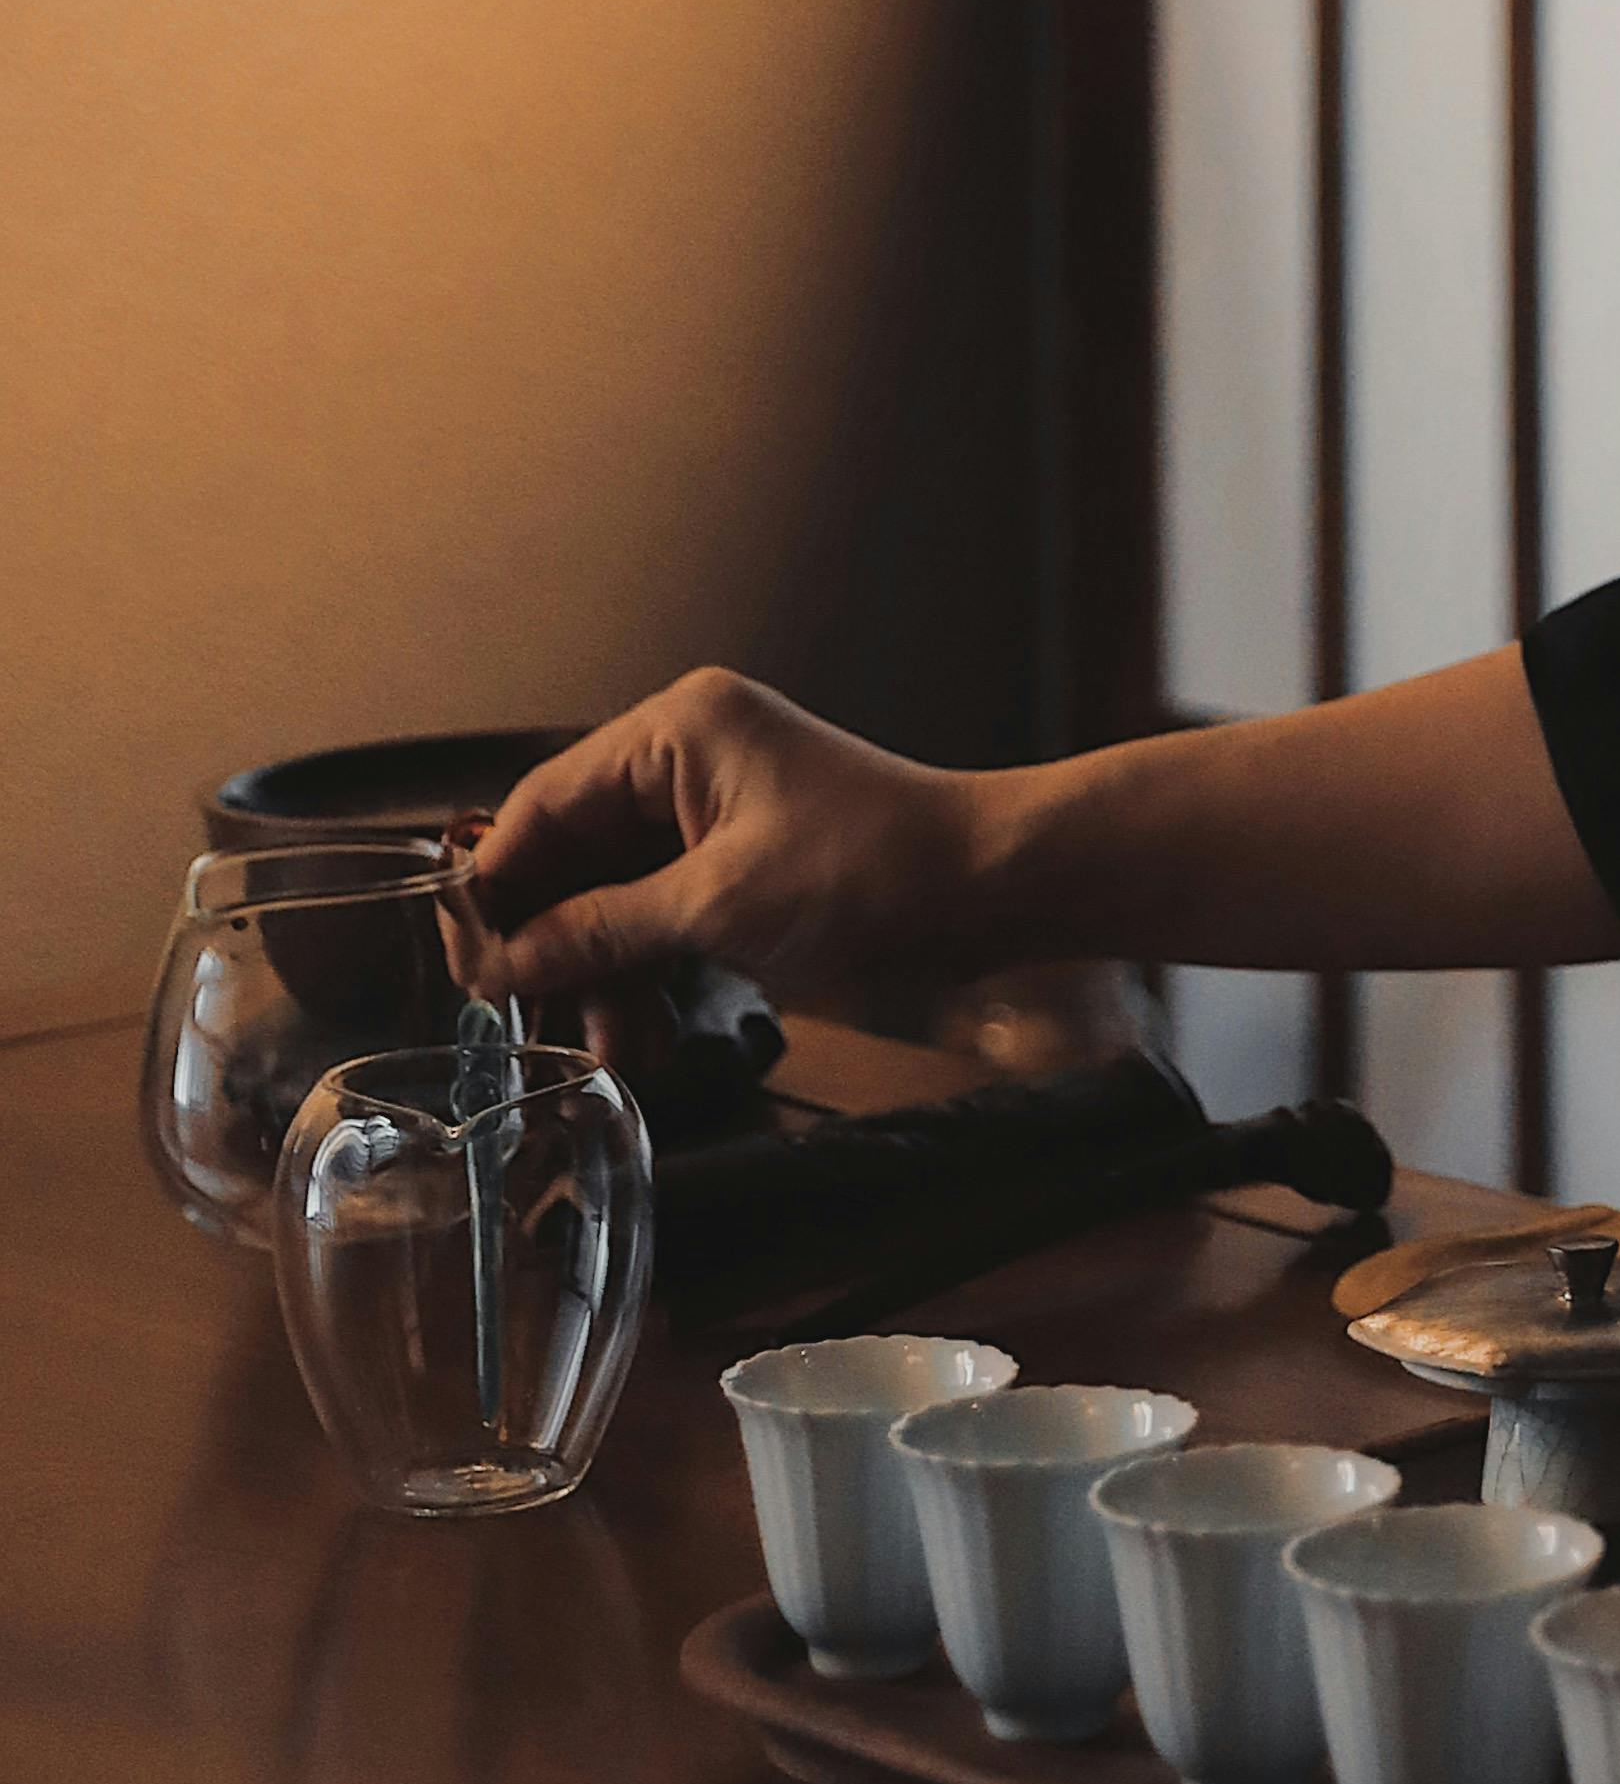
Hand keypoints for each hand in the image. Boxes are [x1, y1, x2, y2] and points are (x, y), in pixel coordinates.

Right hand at [462, 672, 996, 1018]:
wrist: (993, 889)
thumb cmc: (875, 873)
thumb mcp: (720, 907)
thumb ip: (602, 930)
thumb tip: (506, 959)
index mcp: (677, 731)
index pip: (544, 803)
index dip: (496, 886)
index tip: (463, 964)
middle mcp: (688, 758)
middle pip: (574, 853)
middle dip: (551, 943)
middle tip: (518, 1022)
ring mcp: (717, 811)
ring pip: (617, 895)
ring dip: (602, 975)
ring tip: (597, 1052)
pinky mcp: (744, 863)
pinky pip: (665, 915)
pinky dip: (649, 974)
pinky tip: (638, 1041)